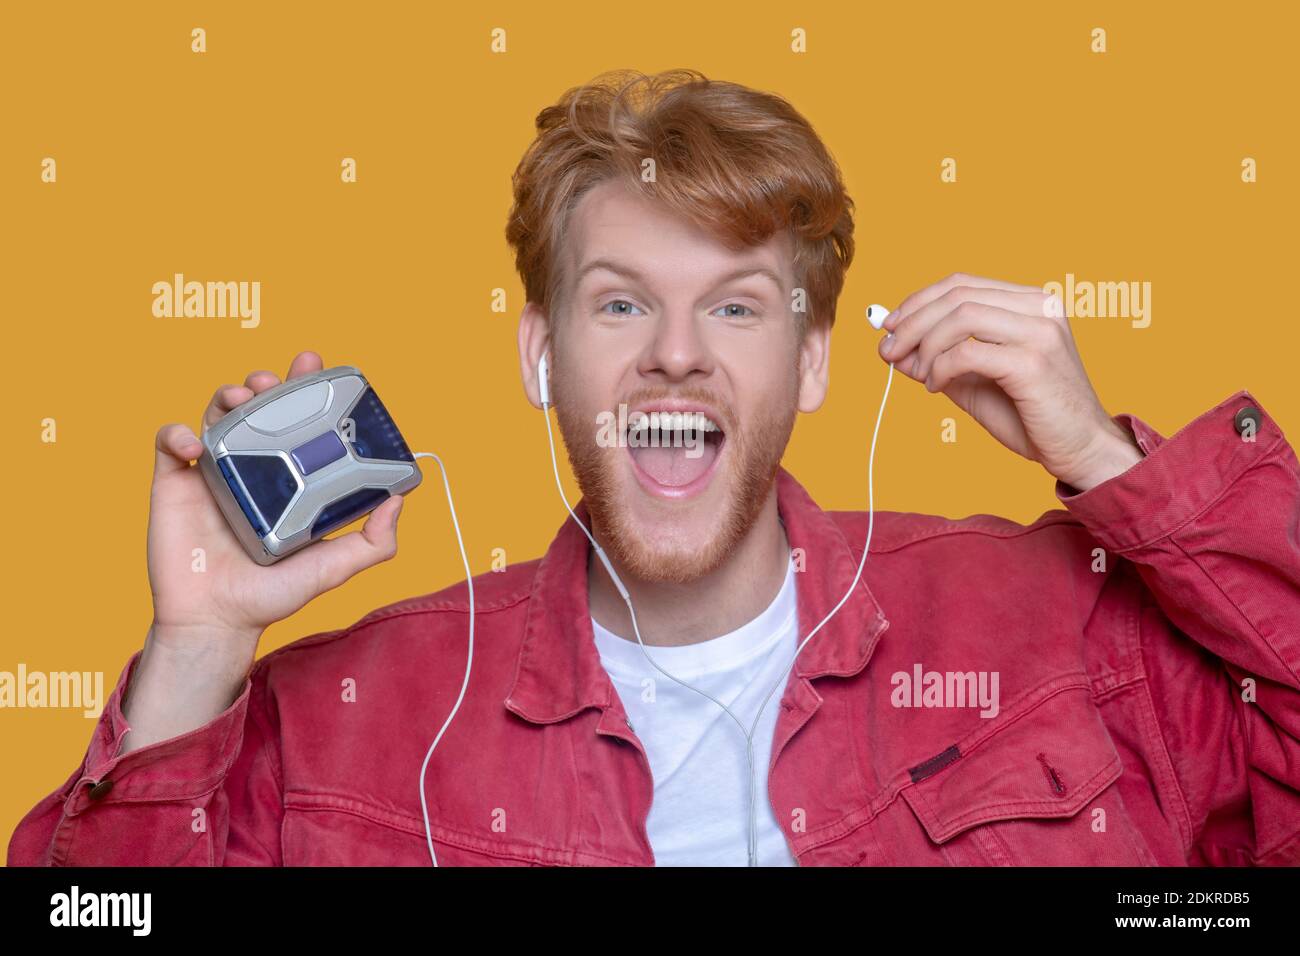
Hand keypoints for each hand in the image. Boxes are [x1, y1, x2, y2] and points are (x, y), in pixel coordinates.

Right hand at [148, 350, 405, 651]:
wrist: (218, 622)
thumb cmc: (273, 595)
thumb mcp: (334, 567)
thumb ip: (373, 542)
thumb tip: (401, 500)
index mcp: (286, 477)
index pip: (297, 421)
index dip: (303, 387)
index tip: (314, 366)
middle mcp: (251, 469)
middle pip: (256, 408)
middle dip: (266, 383)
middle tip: (275, 382)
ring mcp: (211, 473)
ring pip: (214, 414)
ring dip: (227, 394)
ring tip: (241, 397)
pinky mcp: (173, 484)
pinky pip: (168, 443)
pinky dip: (177, 432)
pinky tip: (196, 445)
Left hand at [877, 273, 1142, 491]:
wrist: (1081, 450)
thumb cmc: (1031, 416)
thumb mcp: (973, 382)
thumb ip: (936, 360)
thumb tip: (889, 347)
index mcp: (1030, 302)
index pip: (962, 284)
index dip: (918, 301)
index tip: (889, 327)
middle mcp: (1040, 307)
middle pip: (957, 296)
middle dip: (911, 323)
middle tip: (888, 351)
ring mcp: (1040, 331)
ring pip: (961, 317)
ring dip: (925, 346)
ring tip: (918, 374)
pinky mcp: (1033, 362)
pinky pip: (967, 353)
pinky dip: (939, 368)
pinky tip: (935, 387)